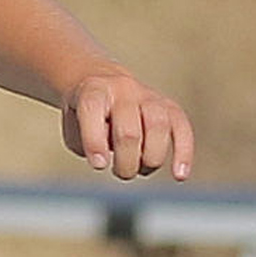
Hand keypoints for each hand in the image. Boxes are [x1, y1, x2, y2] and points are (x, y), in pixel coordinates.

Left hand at [60, 68, 194, 180]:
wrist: (99, 81)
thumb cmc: (83, 112)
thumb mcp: (72, 124)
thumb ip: (85, 142)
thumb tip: (107, 157)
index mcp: (93, 90)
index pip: (92, 110)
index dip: (94, 140)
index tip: (99, 165)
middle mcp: (122, 89)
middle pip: (129, 131)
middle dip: (125, 162)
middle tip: (120, 171)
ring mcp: (148, 96)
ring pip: (158, 127)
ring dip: (150, 159)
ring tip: (140, 169)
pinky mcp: (170, 107)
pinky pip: (182, 128)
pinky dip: (183, 153)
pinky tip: (178, 175)